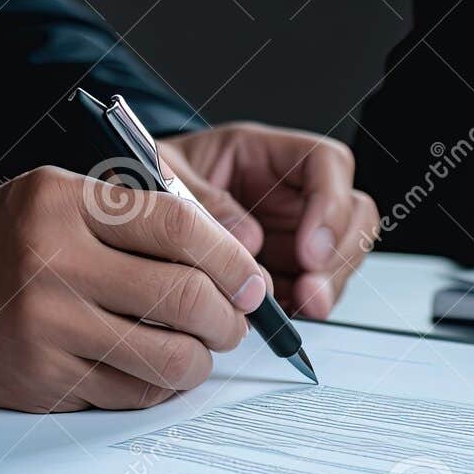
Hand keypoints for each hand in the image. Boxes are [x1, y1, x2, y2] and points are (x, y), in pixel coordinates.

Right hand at [0, 166, 269, 412]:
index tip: (250, 280)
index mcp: (64, 203)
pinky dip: (158, 386)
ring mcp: (47, 327)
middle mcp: (53, 263)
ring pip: (168, 357)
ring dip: (200, 360)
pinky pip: (133, 393)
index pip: (181, 226)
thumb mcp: (59, 199)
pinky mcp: (42, 380)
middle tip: (232, 321)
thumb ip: (138, 219)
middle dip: (227, 318)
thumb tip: (234, 263)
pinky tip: (153, 369)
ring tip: (197, 349)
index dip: (232, 259)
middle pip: (184, 297)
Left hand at [161, 123, 378, 318]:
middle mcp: (288, 192)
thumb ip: (202, 202)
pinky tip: (286, 318)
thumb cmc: (142, 182)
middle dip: (340, 254)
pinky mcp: (283, 269)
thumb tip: (248, 240)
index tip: (309, 248)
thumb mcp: (160, 178)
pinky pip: (313, 288)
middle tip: (311, 289)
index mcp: (263, 155)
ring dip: (329, 285)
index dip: (330, 204)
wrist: (121, 217)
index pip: (326, 163)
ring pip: (342, 254)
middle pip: (352, 212)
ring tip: (303, 308)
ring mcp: (291, 232)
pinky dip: (306, 306)